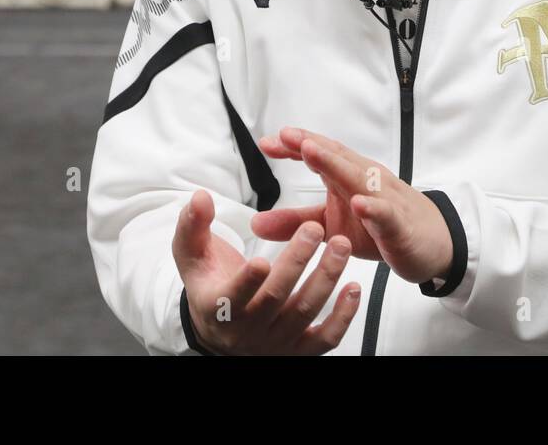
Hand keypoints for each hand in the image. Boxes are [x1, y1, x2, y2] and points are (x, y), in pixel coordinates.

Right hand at [172, 188, 361, 354]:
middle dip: (297, 262)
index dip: (247, 283)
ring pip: (304, 314)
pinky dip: (344, 316)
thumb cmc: (210, 285)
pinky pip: (326, 339)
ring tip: (342, 245)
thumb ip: (193, 226)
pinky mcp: (300, 350)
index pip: (232, 298)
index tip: (262, 259)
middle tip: (316, 227)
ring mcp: (275, 343)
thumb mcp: (192, 256)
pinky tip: (354, 287)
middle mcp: (247, 331)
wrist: (221, 331)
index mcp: (217, 308)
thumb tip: (200, 197)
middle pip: (275, 298)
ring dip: (326, 279)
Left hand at [252, 127, 453, 286]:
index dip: (294, 146)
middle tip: (286, 135)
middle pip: (337, 157)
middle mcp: (366, 180)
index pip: (321, 154)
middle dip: (311, 145)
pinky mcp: (399, 224)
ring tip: (312, 153)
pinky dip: (372, 208)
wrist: (434, 242)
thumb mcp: (332, 226)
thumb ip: (296, 222)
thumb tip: (255, 223)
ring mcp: (384, 199)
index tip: (266, 142)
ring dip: (335, 164)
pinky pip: (386, 214)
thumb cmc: (381, 225)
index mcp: (349, 176)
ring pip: (359, 178)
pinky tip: (358, 204)